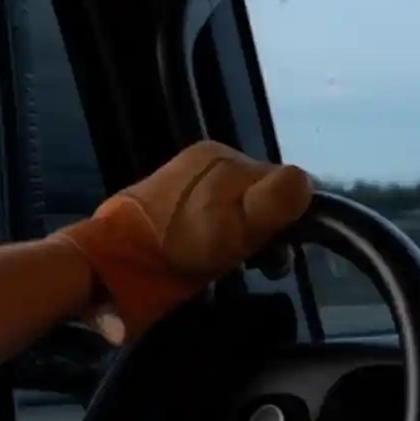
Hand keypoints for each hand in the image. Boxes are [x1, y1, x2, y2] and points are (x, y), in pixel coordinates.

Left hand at [54, 141, 312, 343]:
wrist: (112, 264)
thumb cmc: (180, 245)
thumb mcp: (236, 227)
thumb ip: (273, 201)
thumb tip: (307, 180)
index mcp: (222, 156)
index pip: (279, 182)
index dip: (288, 218)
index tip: (280, 252)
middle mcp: (206, 159)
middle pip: (259, 193)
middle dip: (267, 228)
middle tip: (260, 264)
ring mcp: (186, 179)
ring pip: (238, 205)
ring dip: (246, 235)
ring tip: (236, 263)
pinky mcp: (171, 202)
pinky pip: (214, 214)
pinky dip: (222, 236)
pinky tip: (212, 255)